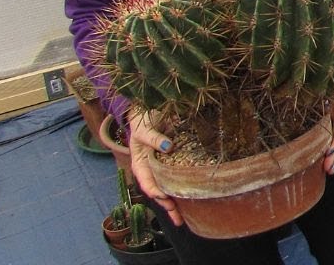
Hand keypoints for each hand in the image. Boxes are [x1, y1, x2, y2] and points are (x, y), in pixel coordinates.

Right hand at [128, 108, 183, 226]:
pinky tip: (193, 199)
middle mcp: (151, 171)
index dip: (156, 192)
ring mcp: (161, 170)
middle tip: (178, 219)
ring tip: (185, 218)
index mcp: (141, 166)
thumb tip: (168, 147)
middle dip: (168, 206)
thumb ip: (154, 138)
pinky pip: (178, 180)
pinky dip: (183, 190)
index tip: (165, 197)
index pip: (147, 184)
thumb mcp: (145, 130)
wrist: (147, 115)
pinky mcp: (172, 165)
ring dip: (176, 204)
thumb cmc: (143, 124)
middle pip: (159, 193)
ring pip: (169, 190)